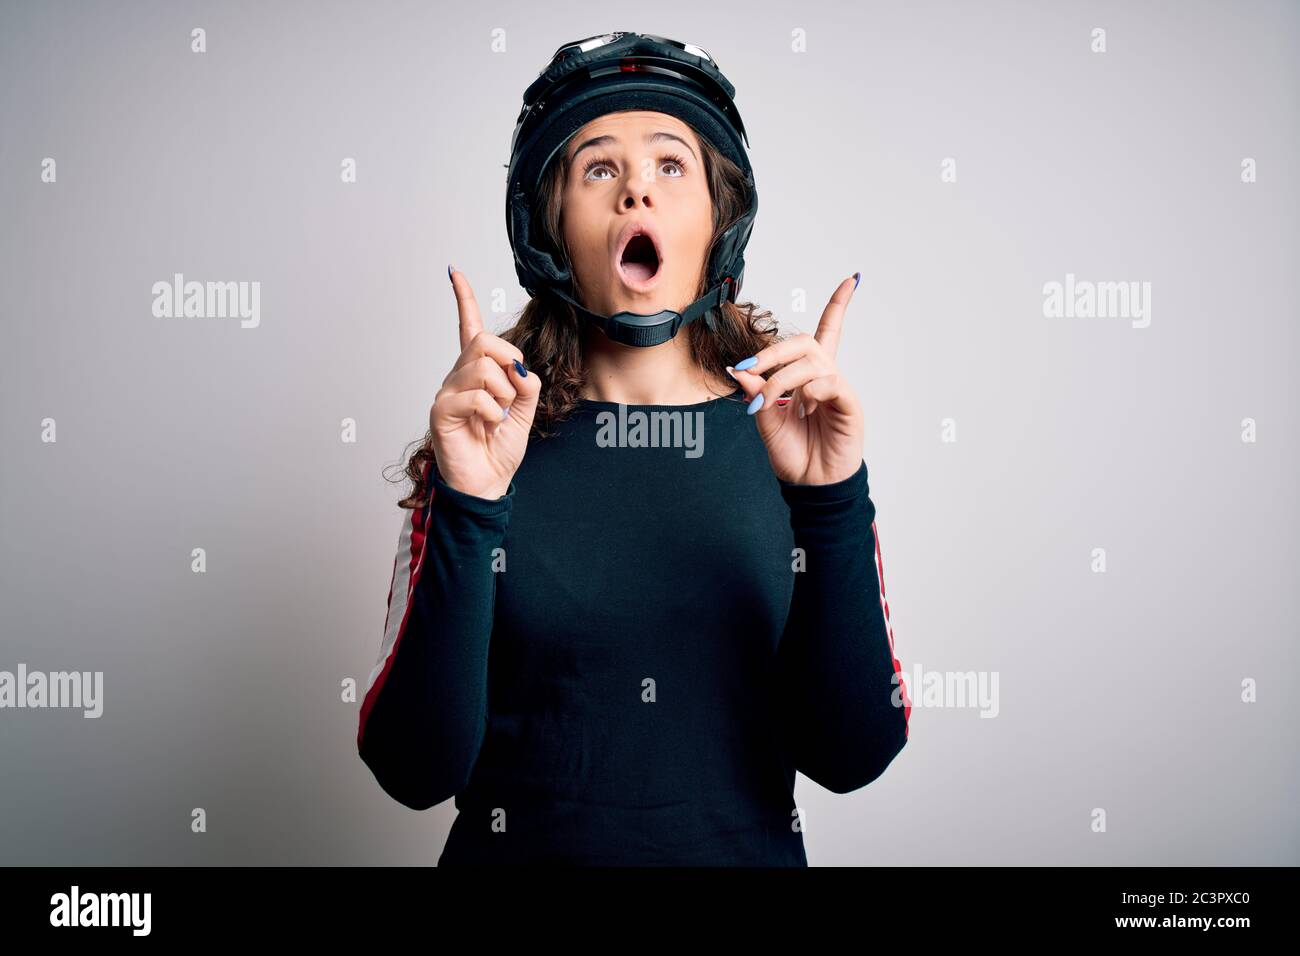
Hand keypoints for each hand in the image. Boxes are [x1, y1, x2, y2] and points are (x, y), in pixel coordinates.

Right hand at [428, 267, 541, 499]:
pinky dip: (494, 412)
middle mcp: (458, 377)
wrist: (486, 483)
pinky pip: (477, 396)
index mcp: (477, 373)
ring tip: (498, 416)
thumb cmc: (499, 449)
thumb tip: (520, 368)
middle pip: (484, 343)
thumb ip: (527, 385)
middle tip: (512, 392)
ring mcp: (447, 393)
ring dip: (504, 393)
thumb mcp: (525, 411)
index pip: (468, 327)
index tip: (454, 272)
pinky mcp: (441, 412)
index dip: (463, 299)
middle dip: (509, 362)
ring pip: (483, 368)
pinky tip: (488, 426)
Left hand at [726, 274, 863, 486]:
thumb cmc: (793, 453)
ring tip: (770, 404)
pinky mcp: (848, 404)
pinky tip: (803, 410)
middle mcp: (825, 377)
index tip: (852, 280)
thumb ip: (756, 393)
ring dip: (781, 379)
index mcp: (807, 377)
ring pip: (810, 362)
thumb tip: (740, 368)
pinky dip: (808, 391)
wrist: (810, 485)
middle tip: (750, 367)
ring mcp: (838, 389)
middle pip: (805, 342)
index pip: (826, 332)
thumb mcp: (765, 421)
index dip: (839, 306)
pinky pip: (829, 382)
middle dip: (773, 351)